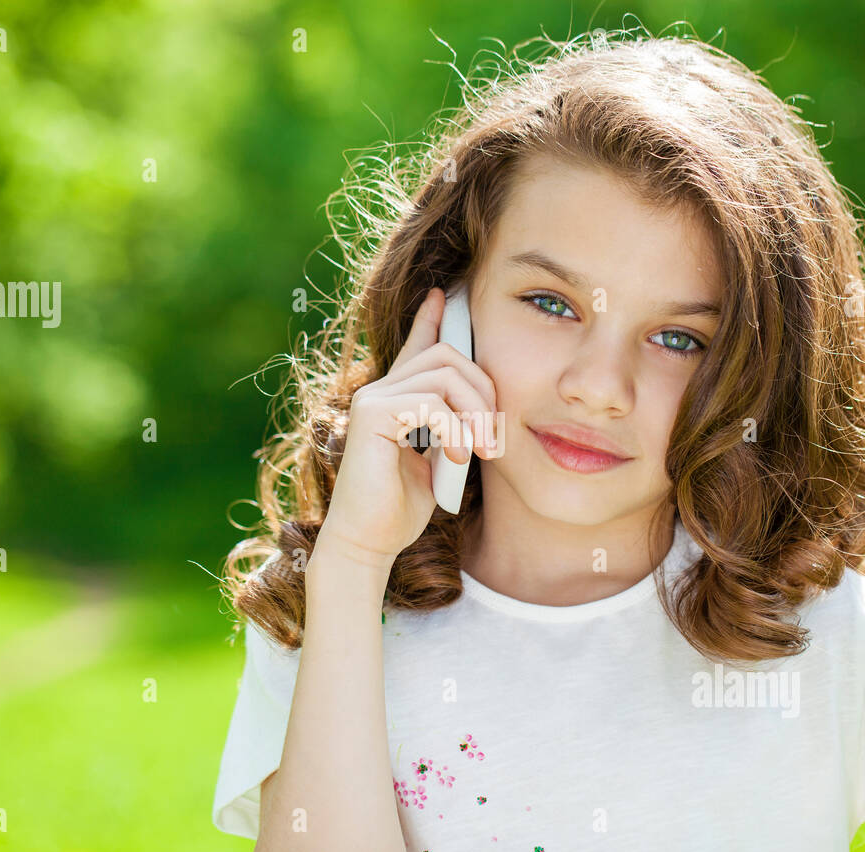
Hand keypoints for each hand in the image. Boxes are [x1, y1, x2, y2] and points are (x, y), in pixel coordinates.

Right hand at [316, 286, 498, 564]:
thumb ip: (450, 425)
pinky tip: (456, 457)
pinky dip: (454, 430)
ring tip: (483, 448)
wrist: (369, 543)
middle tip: (495, 434)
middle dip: (483, 388)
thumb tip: (479, 404)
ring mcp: (372, 400)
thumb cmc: (402, 508)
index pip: (417, 346)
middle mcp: (380, 391)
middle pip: (446, 355)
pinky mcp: (371, 417)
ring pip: (443, 375)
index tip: (445, 294)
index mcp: (396, 400)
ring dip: (475, 411)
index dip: (432, 318)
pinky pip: (431, 403)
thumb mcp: (439, 459)